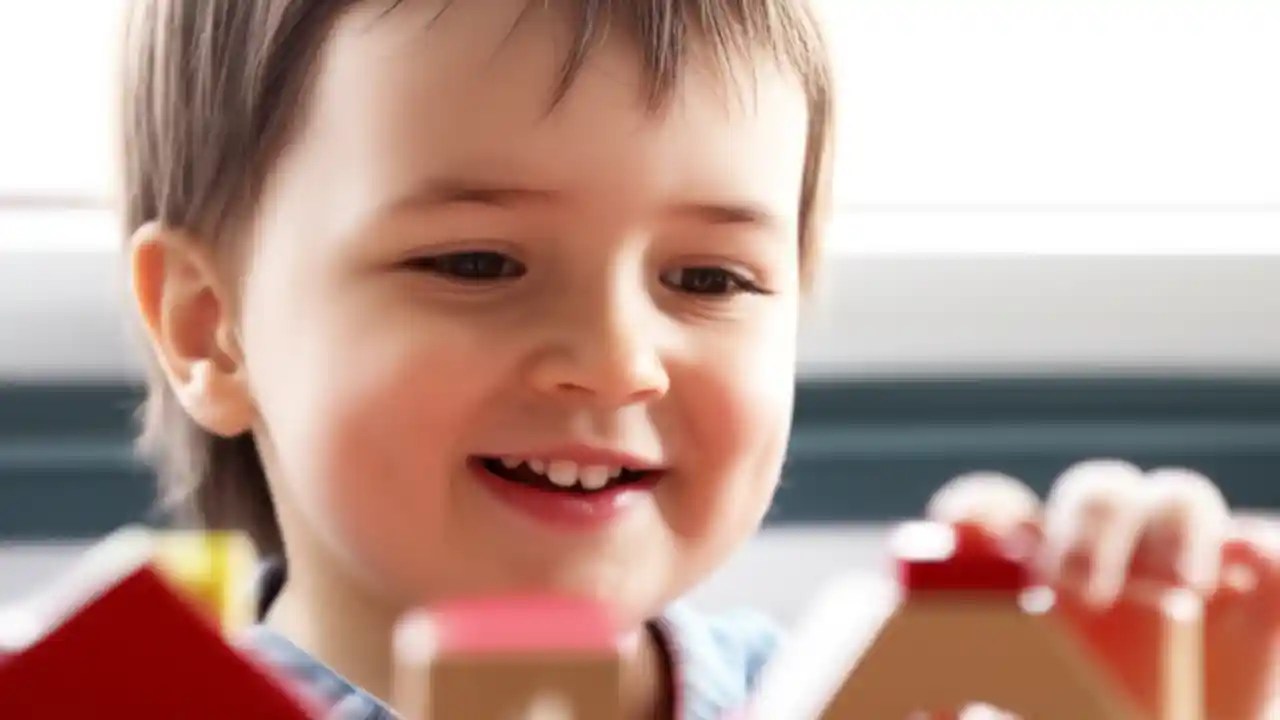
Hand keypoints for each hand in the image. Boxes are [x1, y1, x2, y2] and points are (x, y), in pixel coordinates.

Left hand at [927, 459, 1279, 719]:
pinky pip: (1263, 552)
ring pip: (1176, 499)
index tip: (969, 534)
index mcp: (1026, 579)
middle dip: (1087, 523)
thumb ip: (982, 715)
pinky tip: (1235, 579)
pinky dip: (1256, 550)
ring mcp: (1180, 577)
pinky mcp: (1253, 611)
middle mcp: (1103, 561)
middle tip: (1076, 588)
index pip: (995, 511)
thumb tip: (968, 709)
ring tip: (1177, 584)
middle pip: (1093, 494)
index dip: (982, 507)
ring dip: (1174, 524)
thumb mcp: (1010, 719)